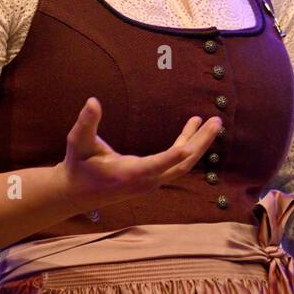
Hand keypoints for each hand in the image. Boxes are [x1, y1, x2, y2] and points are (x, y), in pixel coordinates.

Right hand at [56, 96, 221, 215]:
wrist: (77, 192)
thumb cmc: (78, 165)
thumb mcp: (78, 143)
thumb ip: (86, 123)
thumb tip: (92, 101)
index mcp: (129, 174)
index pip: (155, 166)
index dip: (171, 156)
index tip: (187, 146)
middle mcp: (145, 181)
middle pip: (181, 164)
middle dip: (200, 143)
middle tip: (217, 122)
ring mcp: (152, 181)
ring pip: (183, 164)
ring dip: (199, 144)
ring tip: (213, 122)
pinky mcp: (153, 178)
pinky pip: (176, 162)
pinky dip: (186, 146)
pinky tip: (192, 128)